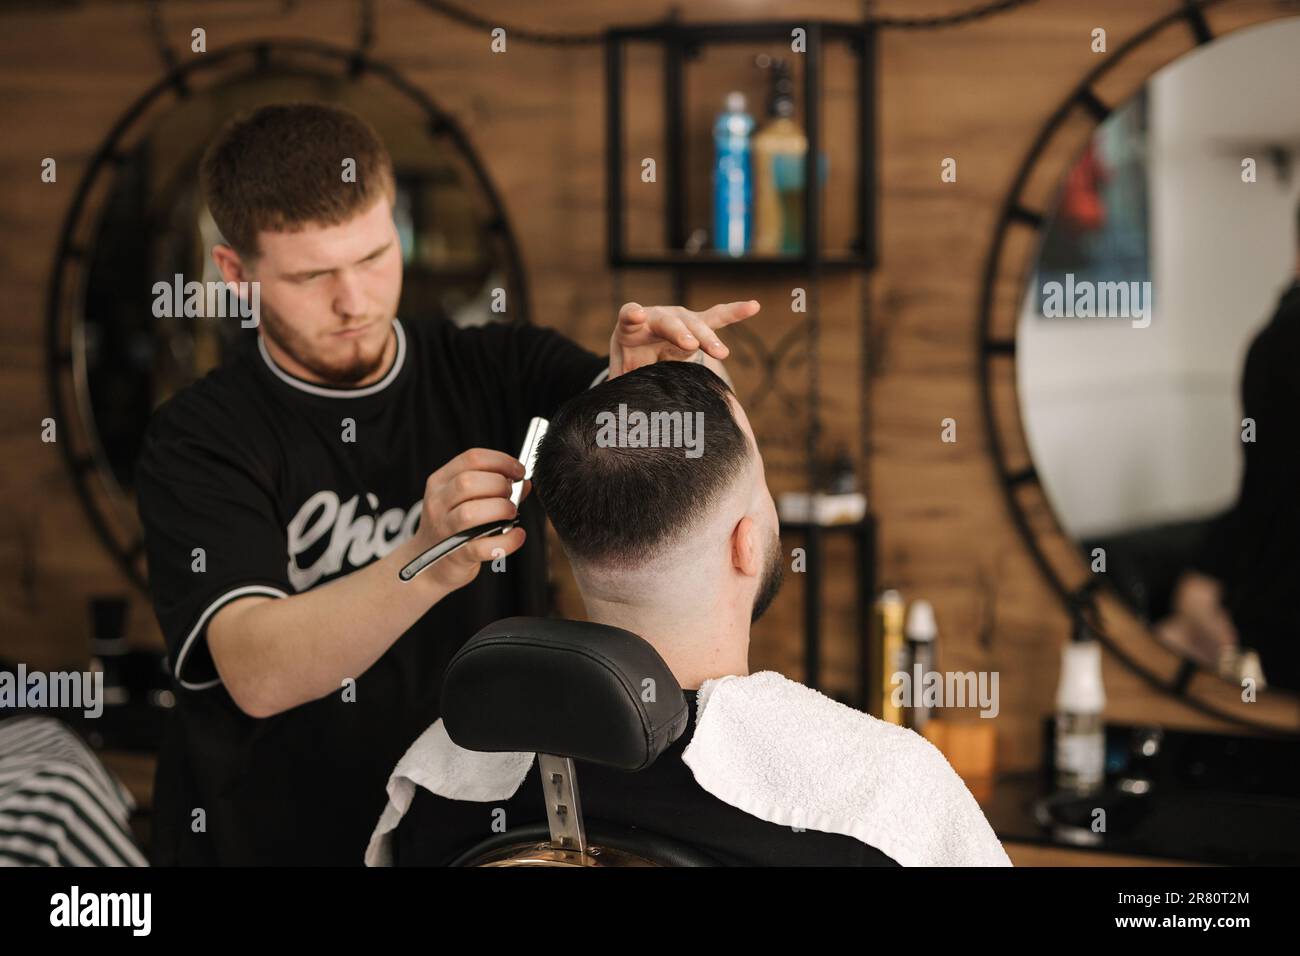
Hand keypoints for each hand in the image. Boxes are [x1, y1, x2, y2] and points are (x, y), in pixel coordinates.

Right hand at [416, 448, 530, 591]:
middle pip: (468, 482)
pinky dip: (507, 541)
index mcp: (440, 482)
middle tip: (511, 495)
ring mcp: (444, 530)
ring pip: (470, 513)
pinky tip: (518, 535)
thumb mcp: (464, 501)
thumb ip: (494, 489)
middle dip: (499, 485)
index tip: (519, 471)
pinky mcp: (457, 556)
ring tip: (511, 513)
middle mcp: (438, 503)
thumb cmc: (454, 527)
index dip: (501, 461)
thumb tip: (525, 483)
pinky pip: (482, 547)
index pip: (471, 459)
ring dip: (500, 509)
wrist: (429, 566)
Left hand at [609, 300, 759, 378]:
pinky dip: (735, 312)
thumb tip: (616, 417)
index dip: (633, 314)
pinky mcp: (696, 324)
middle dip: (681, 333)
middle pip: (669, 322)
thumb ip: (618, 388)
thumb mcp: (620, 375)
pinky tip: (753, 306)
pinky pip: (717, 318)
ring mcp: (678, 318)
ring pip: (695, 324)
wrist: (638, 350)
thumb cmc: (628, 363)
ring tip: (720, 353)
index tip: (638, 315)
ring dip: (708, 338)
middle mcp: (656, 316)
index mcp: (630, 326)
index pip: (629, 315)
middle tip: (691, 346)